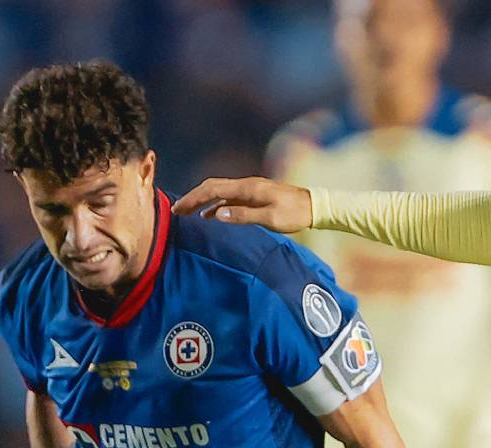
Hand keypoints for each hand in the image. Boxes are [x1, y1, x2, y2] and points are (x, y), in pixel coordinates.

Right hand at [173, 177, 313, 232]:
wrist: (314, 207)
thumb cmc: (294, 214)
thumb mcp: (270, 219)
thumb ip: (243, 216)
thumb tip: (216, 215)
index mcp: (247, 188)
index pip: (212, 190)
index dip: (193, 198)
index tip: (177, 209)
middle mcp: (246, 185)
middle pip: (212, 187)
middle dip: (192, 197)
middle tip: (176, 211)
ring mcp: (250, 190)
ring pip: (219, 192)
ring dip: (202, 201)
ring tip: (188, 214)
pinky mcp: (255, 196)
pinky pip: (229, 198)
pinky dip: (216, 205)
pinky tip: (211, 216)